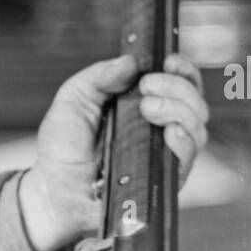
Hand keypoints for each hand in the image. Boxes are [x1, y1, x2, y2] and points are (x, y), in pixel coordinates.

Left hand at [18, 52, 207, 250]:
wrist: (53, 189)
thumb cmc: (62, 146)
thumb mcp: (73, 99)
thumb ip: (100, 76)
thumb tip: (132, 61)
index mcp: (143, 104)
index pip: (179, 82)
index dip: (182, 69)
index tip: (169, 61)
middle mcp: (160, 128)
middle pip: (194, 101)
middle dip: (177, 86)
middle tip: (148, 86)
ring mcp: (164, 154)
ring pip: (196, 127)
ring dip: (179, 109)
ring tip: (148, 107)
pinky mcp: (163, 181)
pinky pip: (187, 159)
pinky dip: (184, 141)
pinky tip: (170, 132)